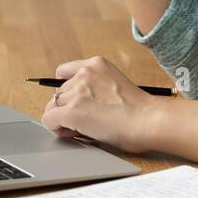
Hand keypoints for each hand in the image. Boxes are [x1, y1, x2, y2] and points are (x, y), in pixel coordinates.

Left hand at [39, 55, 162, 153]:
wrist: (148, 121)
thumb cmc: (139, 110)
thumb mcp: (114, 84)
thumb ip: (94, 86)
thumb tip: (72, 104)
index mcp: (96, 64)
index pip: (63, 72)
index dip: (67, 91)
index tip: (75, 102)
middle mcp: (85, 73)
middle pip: (58, 93)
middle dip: (66, 108)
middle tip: (84, 121)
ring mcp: (78, 92)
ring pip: (52, 106)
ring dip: (62, 119)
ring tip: (82, 128)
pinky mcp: (72, 111)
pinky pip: (48, 119)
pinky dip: (57, 128)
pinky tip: (73, 133)